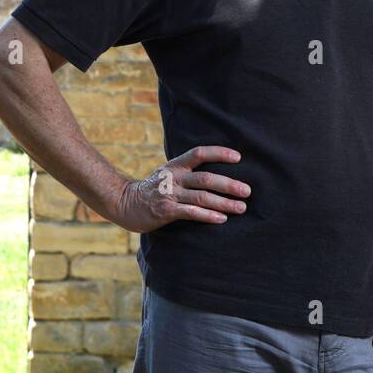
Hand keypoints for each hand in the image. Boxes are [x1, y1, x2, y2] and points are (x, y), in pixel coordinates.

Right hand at [114, 146, 250, 233]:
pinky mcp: (165, 211)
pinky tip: (221, 219)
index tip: (238, 158)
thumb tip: (216, 173)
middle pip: (206, 178)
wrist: (125, 203)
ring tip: (241, 207)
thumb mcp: (168, 173)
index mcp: (175, 165)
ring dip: (224, 203)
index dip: (219, 153)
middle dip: (229, 185)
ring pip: (202, 197)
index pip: (199, 153)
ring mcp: (169, 194)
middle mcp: (173, 177)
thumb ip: (187, 172)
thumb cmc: (153, 189)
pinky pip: (191, 213)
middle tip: (247, 191)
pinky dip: (208, 216)